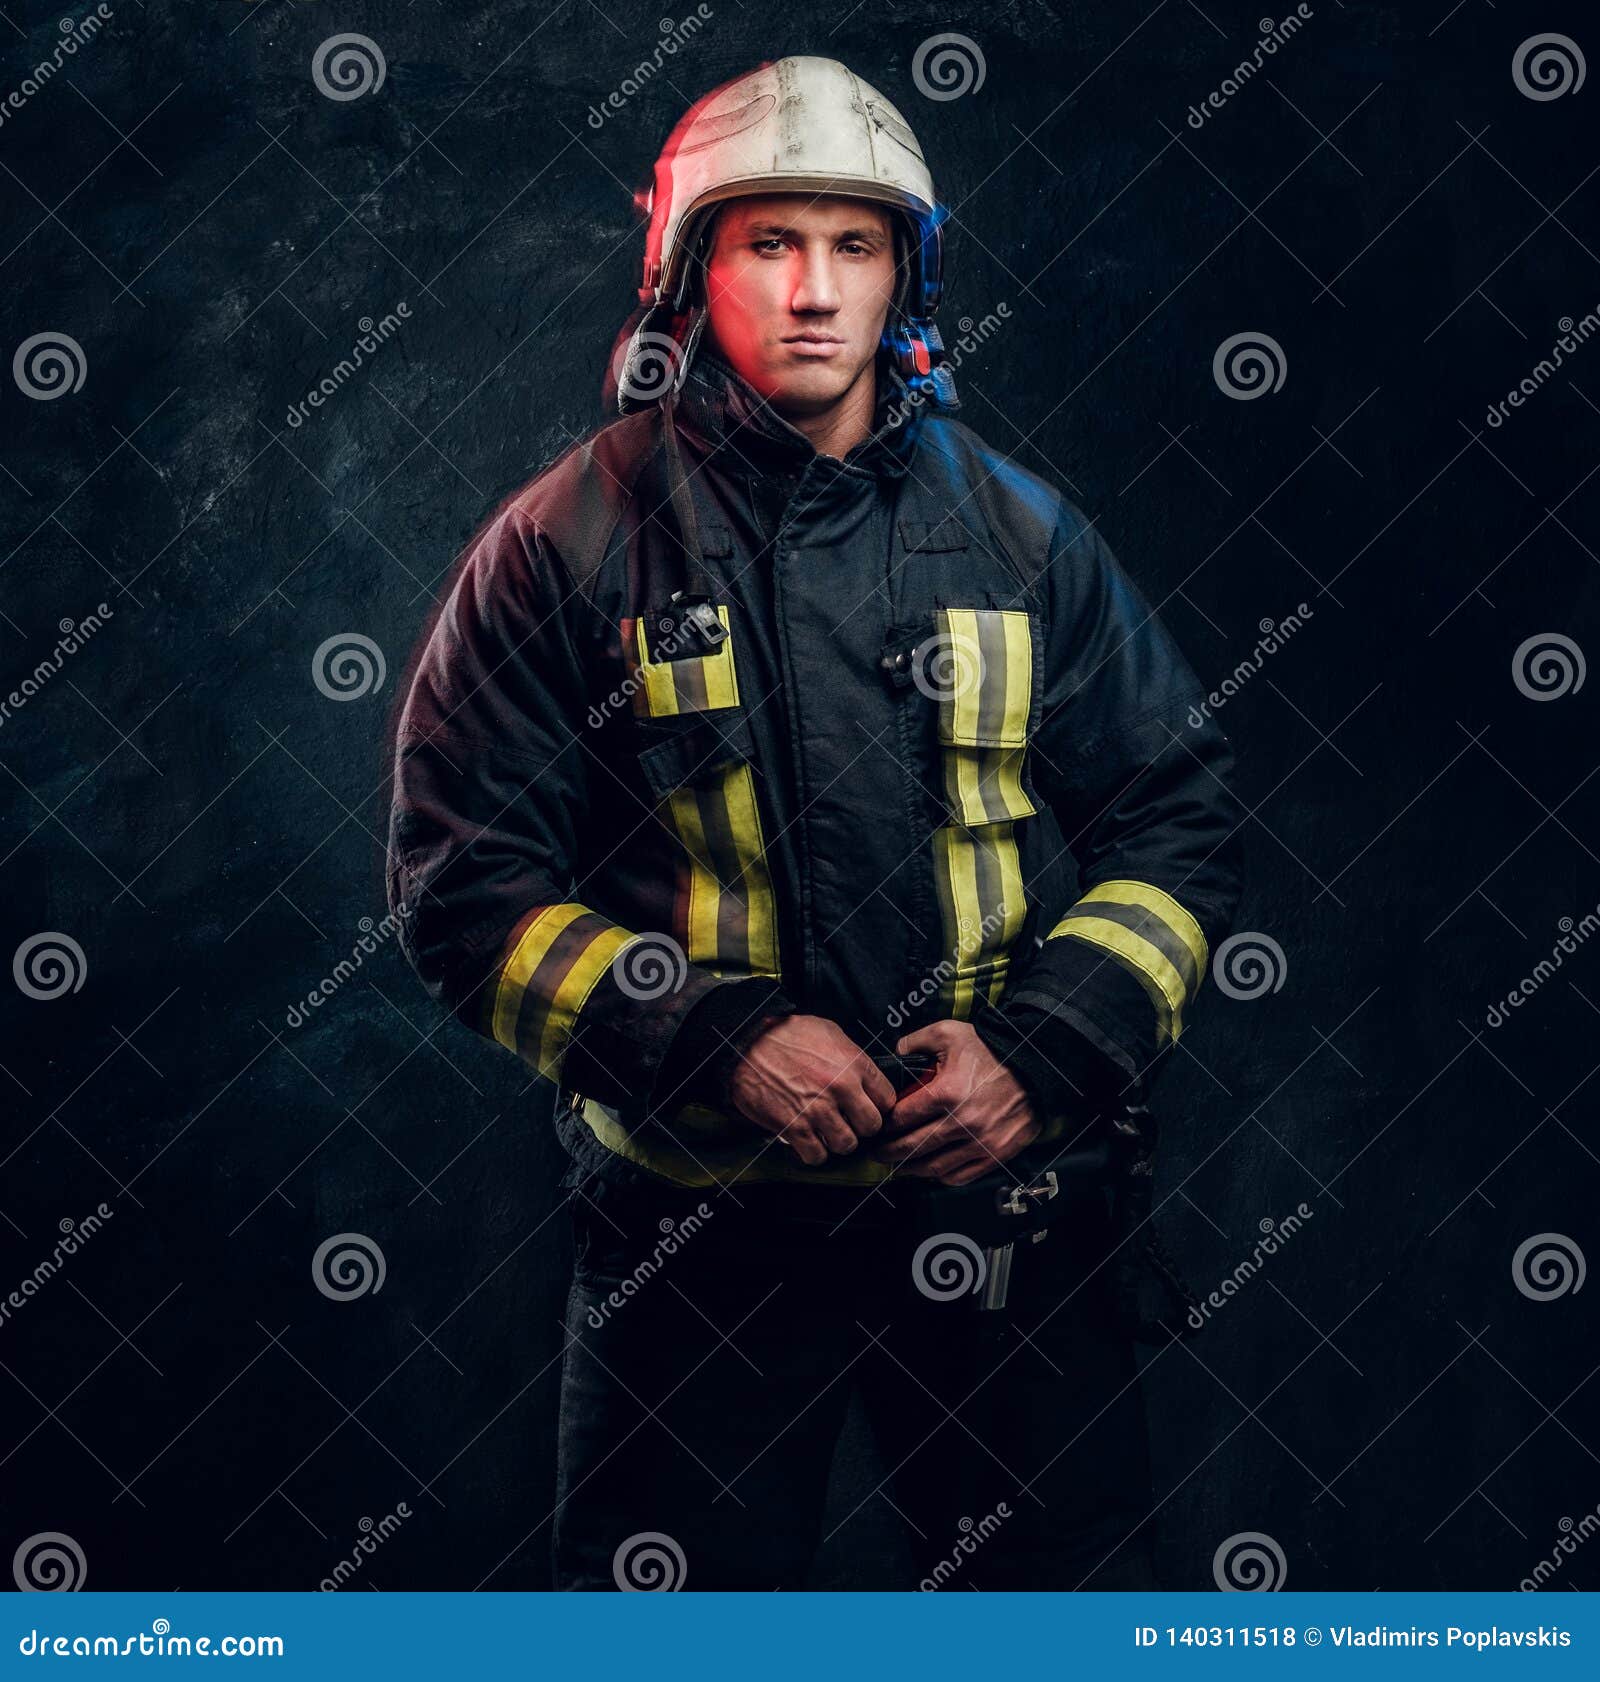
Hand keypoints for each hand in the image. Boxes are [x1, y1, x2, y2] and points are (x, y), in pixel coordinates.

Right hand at [726, 1014, 897, 1166]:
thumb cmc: (787, 1034)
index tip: (868, 1107)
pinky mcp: (795, 1127)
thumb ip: (853, 1058)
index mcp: (854, 1065)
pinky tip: (808, 1140)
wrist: (747, 1042)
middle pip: (871, 1126)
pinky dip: (813, 1152)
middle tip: (849, 1121)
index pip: (887, 1100)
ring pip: (846, 1145)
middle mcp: (841, 1089)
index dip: (878, 1106)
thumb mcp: (830, 1033)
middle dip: (861, 1126)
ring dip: (837, 1140)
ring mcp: (818, 1111)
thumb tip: (865, 1077)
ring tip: (827, 1131)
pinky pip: (817, 1156)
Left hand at [869, 1019, 1040, 1185]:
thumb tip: (895, 1054)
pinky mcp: (995, 1154)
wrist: (1035, 1065)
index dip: (883, 1125)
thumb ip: (915, 1041)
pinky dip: (941, 1176)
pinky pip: (960, 1175)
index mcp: (946, 1093)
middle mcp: (962, 1122)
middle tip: (876, 1152)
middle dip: (888, 1153)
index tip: (876, 1127)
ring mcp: (980, 1142)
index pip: (902, 1118)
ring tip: (898, 1164)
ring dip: (911, 1169)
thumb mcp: (949, 1033)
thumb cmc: (991, 1049)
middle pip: (912, 1148)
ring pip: (934, 1167)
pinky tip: (929, 1170)